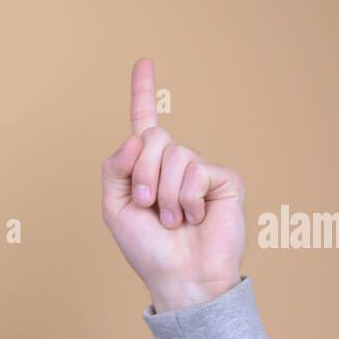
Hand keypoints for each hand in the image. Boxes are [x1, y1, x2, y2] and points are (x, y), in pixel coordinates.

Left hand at [100, 58, 244, 312]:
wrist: (180, 277)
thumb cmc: (148, 249)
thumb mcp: (114, 209)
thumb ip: (115, 169)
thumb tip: (139, 135)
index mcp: (148, 168)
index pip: (145, 123)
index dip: (144, 92)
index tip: (143, 61)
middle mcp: (175, 164)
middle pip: (153, 139)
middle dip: (142, 175)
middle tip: (148, 207)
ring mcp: (201, 170)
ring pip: (174, 155)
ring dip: (164, 195)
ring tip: (172, 219)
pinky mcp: (224, 179)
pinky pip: (196, 171)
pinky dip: (187, 200)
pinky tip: (195, 218)